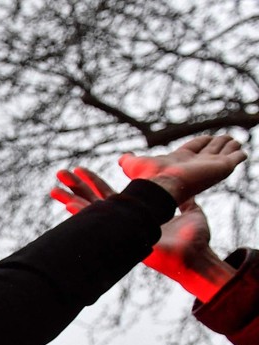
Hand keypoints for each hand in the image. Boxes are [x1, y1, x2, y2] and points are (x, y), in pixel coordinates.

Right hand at [52, 166, 233, 300]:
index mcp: (134, 213)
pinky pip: (98, 225)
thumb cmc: (194, 238)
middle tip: (59, 174)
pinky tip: (68, 206)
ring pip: (90, 212)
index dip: (92, 182)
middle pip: (93, 200)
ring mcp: (120, 231)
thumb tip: (185, 187)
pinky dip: (81, 215)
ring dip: (70, 200)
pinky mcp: (122, 239)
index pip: (107, 194)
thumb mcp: (190, 210)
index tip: (78, 170)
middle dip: (75, 187)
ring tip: (54, 189)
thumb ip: (184, 198)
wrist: (196, 255)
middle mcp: (123, 222)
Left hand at [120, 134, 246, 205]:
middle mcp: (195, 164)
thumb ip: (129, 161)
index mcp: (179, 161)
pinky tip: (242, 152)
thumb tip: (121, 159)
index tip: (207, 137)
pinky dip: (237, 155)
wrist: (161, 188)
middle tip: (226, 137)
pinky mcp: (220, 168)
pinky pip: (232, 159)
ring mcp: (208, 167)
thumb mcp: (135, 165)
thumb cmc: (147, 178)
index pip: (193, 149)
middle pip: (209, 151)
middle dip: (217, 144)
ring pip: (221, 154)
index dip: (200, 143)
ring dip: (228, 147)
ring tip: (235, 140)